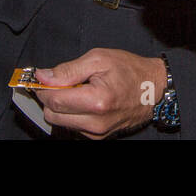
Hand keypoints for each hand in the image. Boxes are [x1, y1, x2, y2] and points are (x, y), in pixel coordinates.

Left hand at [32, 48, 167, 137]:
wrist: (153, 89)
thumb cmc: (129, 70)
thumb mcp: (98, 59)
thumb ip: (68, 70)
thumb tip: (43, 76)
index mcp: (96, 101)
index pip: (54, 101)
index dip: (44, 88)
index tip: (43, 77)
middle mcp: (96, 123)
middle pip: (53, 115)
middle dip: (50, 98)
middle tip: (61, 82)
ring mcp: (97, 133)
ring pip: (60, 122)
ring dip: (61, 106)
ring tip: (77, 89)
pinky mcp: (98, 136)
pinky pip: (72, 126)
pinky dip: (72, 113)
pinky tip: (83, 100)